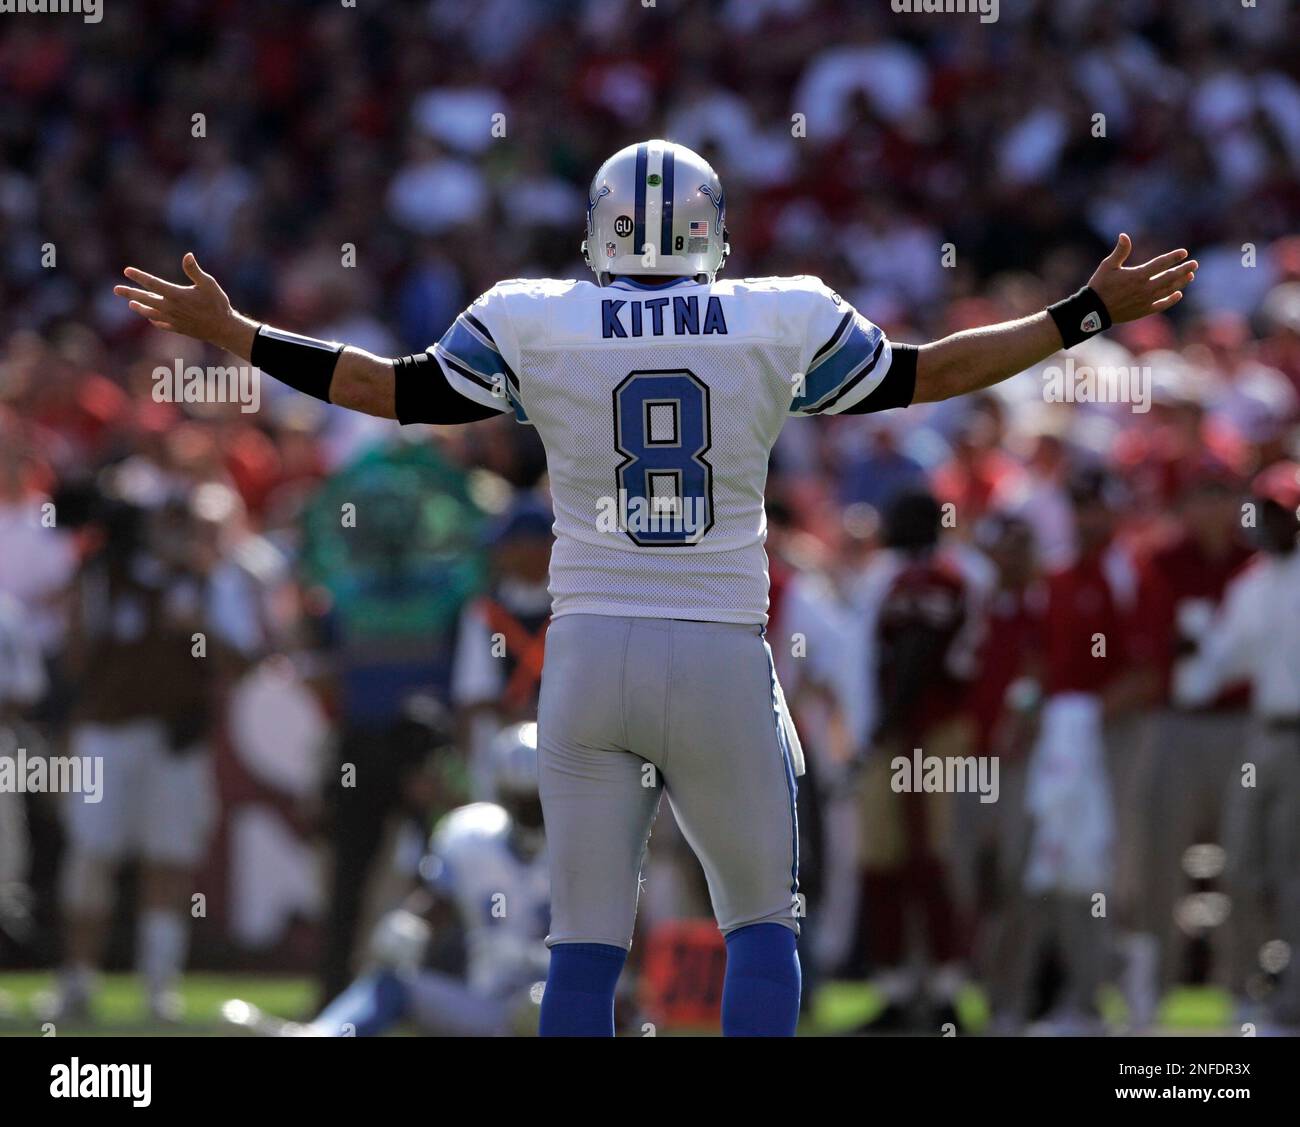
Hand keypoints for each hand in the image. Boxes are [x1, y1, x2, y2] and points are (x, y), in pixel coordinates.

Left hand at [114, 253, 249, 351]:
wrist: (223, 329)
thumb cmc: (217, 304)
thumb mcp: (208, 284)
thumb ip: (194, 270)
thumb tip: (187, 255)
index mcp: (176, 295)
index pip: (152, 284)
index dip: (139, 277)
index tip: (127, 271)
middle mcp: (171, 308)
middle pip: (146, 299)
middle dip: (130, 293)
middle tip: (116, 289)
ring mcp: (173, 320)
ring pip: (151, 313)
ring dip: (140, 307)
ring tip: (131, 304)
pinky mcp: (178, 329)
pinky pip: (161, 324)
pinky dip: (154, 320)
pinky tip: (151, 318)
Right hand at [1087, 233, 1196, 322]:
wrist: (1093, 310)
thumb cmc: (1100, 286)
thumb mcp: (1108, 266)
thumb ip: (1120, 251)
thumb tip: (1124, 235)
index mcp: (1138, 275)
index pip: (1161, 264)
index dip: (1173, 257)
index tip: (1184, 253)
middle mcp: (1145, 288)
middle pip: (1170, 277)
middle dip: (1183, 269)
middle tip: (1194, 264)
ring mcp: (1146, 300)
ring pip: (1168, 290)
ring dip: (1180, 283)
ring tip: (1190, 277)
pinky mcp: (1143, 311)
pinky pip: (1161, 305)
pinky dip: (1171, 299)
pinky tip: (1178, 294)